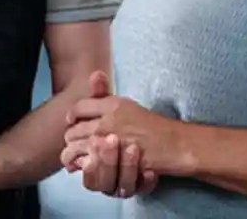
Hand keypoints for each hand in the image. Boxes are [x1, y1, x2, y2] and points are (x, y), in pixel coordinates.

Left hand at [60, 71, 158, 196]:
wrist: (175, 144)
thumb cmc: (153, 126)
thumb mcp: (128, 106)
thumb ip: (105, 97)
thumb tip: (91, 81)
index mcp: (111, 104)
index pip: (78, 109)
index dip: (72, 117)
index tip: (72, 123)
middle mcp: (109, 120)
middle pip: (74, 130)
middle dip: (72, 139)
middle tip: (75, 144)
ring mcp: (111, 140)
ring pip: (77, 148)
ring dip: (74, 154)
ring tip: (78, 158)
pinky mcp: (115, 158)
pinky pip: (90, 164)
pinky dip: (85, 166)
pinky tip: (89, 166)